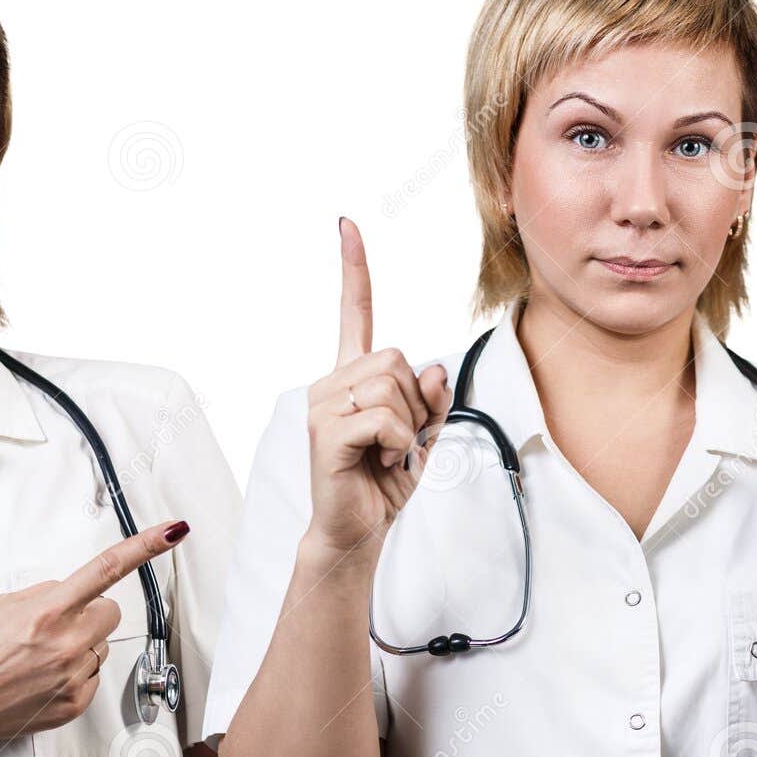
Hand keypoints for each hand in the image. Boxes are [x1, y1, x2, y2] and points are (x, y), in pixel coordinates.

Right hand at [0, 521, 186, 750]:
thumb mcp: (3, 607)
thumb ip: (46, 595)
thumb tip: (73, 593)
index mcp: (47, 613)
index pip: (106, 570)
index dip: (144, 547)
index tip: (172, 532)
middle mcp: (66, 645)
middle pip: (110, 613)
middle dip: (90, 614)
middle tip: (57, 625)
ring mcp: (73, 678)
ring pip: (100, 647)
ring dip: (79, 647)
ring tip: (37, 659)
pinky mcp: (75, 704)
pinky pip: (92, 676)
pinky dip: (73, 675)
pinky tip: (41, 679)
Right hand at [302, 218, 450, 563]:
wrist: (356, 531)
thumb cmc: (383, 482)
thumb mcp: (424, 435)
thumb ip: (433, 399)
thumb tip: (434, 367)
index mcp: (351, 377)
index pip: (354, 313)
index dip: (354, 270)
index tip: (347, 225)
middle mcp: (330, 383)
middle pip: (397, 357)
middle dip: (415, 401)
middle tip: (399, 440)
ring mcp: (322, 405)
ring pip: (394, 386)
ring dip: (408, 426)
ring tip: (387, 454)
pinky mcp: (325, 432)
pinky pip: (385, 417)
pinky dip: (400, 442)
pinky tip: (382, 461)